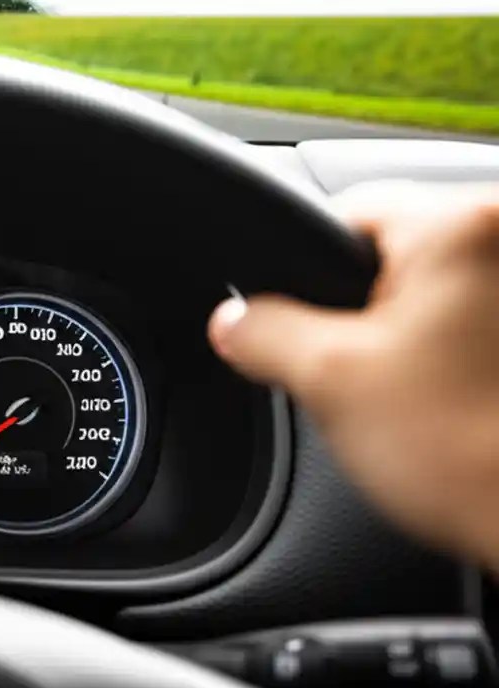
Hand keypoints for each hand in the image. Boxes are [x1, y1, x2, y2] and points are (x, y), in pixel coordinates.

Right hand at [209, 181, 498, 571]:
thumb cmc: (470, 456)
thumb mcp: (327, 381)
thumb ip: (261, 333)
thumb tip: (231, 321)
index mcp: (467, 223)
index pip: (348, 213)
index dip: (308, 276)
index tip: (314, 334)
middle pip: (398, 256)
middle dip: (366, 317)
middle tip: (370, 379)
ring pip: (439, 297)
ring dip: (416, 341)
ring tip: (422, 402)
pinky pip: (476, 328)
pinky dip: (457, 361)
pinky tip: (457, 410)